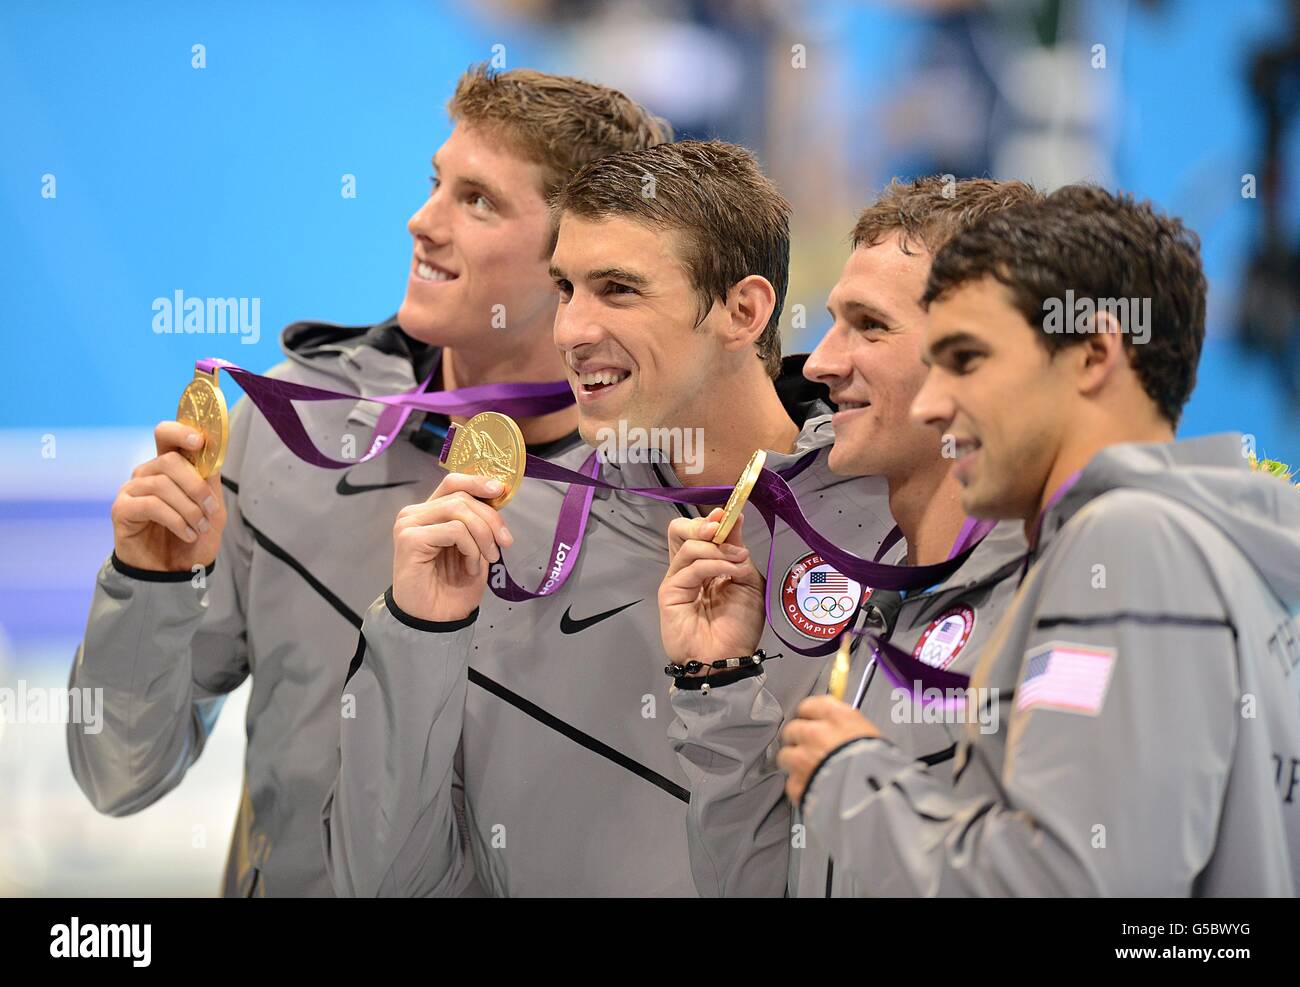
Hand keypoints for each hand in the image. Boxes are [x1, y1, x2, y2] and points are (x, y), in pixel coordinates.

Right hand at [111, 421, 225, 571]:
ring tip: (199, 527)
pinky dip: (175, 520)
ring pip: (162, 484)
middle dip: (196, 486)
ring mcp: (132, 490)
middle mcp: (147, 473)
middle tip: (211, 510)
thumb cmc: (193, 537)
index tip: (199, 441)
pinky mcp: (121, 509)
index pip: (166, 435)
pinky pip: (151, 505)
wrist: (176, 573)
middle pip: (169, 460)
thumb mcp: (212, 509)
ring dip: (189, 508)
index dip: (181, 431)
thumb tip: (211, 454)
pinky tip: (186, 534)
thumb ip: (210, 481)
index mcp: (169, 467)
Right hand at [391, 473, 514, 622]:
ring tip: (487, 558)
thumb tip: (497, 495)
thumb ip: (479, 522)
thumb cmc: (453, 587)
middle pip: (462, 496)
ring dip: (483, 535)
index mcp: (430, 512)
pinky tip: (470, 567)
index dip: (478, 481)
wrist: (435, 620)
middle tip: (504, 543)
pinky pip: (454, 530)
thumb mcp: (476, 548)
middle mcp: (416, 514)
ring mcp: (410, 524)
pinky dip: (471, 549)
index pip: (453, 481)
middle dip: (491, 518)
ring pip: (459, 510)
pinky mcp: (410, 538)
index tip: (500, 491)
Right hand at [658, 507, 764, 664]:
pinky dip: (712, 563)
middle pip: (680, 530)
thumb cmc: (739, 627)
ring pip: (686, 544)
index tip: (730, 513)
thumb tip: (734, 518)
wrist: (729, 660)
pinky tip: (730, 570)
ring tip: (737, 558)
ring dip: (716, 546)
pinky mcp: (670, 591)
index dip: (713, 519)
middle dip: (703, 524)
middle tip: (722, 528)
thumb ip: (737, 551)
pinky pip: (689, 566)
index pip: (700, 531)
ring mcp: (677, 579)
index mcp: (706, 565)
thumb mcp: (747, 582)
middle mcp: (689, 568)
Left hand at [777, 696, 879, 803]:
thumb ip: (848, 727)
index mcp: (837, 718)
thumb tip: (838, 724)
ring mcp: (803, 759)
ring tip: (809, 771)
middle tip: (810, 748)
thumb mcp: (872, 737)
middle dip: (798, 738)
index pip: (809, 705)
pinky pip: (791, 783)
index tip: (810, 720)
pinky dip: (800, 787)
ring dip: (794, 762)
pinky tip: (813, 789)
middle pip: (792, 729)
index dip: (809, 715)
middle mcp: (816, 734)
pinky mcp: (798, 784)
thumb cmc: (881, 768)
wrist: (876, 798)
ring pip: (785, 755)